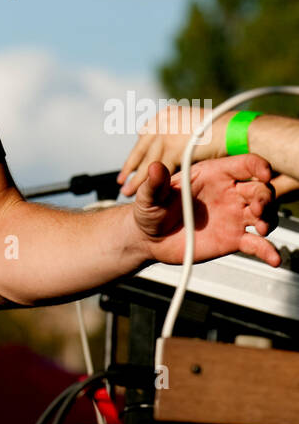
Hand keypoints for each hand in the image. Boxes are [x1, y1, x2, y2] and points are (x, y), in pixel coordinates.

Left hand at [118, 109, 221, 195]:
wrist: (239, 133)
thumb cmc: (227, 135)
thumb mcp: (199, 131)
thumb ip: (183, 137)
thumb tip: (177, 147)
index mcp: (168, 114)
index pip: (146, 135)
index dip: (139, 152)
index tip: (131, 165)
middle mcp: (164, 120)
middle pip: (141, 147)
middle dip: (131, 166)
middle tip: (121, 181)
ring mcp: (167, 132)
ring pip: (146, 161)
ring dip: (135, 178)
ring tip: (126, 193)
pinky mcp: (172, 147)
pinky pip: (155, 169)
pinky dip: (147, 182)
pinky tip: (141, 194)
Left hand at [131, 156, 279, 267]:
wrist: (150, 239)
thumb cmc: (151, 210)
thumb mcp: (149, 196)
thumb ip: (154, 183)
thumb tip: (154, 168)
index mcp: (211, 175)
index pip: (243, 165)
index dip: (257, 165)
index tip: (264, 173)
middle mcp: (228, 193)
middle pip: (260, 189)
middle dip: (265, 197)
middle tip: (256, 209)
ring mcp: (233, 217)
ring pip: (264, 214)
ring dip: (269, 219)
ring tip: (261, 229)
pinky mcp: (233, 240)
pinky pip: (256, 244)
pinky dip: (268, 251)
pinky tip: (273, 258)